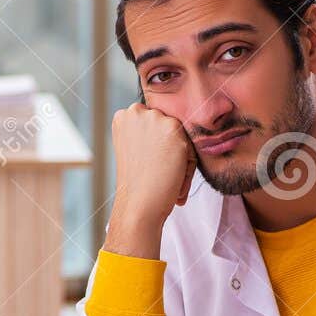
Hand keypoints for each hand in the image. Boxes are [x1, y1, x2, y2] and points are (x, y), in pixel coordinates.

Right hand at [105, 102, 196, 258]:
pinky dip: (188, 165)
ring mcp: (155, 118)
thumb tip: (170, 129)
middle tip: (160, 172)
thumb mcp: (133, 149)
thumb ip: (146, 133)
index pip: (153, 122)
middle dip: (170, 147)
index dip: (157, 145)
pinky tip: (174, 178)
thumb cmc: (137, 183)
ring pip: (181, 136)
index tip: (152, 163)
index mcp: (123, 116)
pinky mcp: (173, 129)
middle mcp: (136, 111)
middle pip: (167, 125)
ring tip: (166, 177)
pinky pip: (192, 146)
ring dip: (180, 156)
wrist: (138, 203)